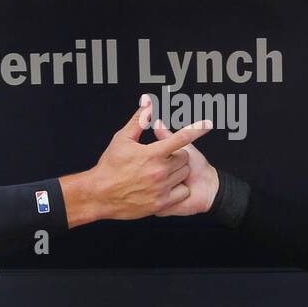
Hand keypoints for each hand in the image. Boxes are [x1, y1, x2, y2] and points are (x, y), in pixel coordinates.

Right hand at [62, 96, 211, 225]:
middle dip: (175, 155)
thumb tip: (148, 102)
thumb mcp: (122, 139)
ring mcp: (161, 189)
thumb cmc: (110, 166)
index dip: (196, 129)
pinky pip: (182, 191)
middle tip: (159, 158)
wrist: (99, 194)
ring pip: (184, 174)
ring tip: (159, 172)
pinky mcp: (162, 204)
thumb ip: (139, 120)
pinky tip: (164, 186)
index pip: (181, 138)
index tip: (208, 124)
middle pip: (184, 157)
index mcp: (152, 154)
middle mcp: (159, 172)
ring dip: (177, 171)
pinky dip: (177, 188)